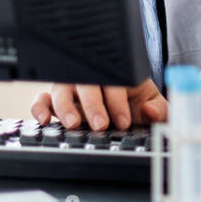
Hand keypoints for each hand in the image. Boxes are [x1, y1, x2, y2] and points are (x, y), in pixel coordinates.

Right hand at [31, 78, 167, 130]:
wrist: (124, 111)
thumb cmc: (137, 104)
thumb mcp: (153, 104)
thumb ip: (160, 109)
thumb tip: (152, 111)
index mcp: (118, 76)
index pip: (115, 81)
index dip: (118, 101)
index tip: (124, 121)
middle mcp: (93, 80)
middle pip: (87, 84)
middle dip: (93, 105)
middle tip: (101, 124)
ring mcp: (73, 90)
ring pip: (62, 89)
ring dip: (66, 107)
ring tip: (74, 124)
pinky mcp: (55, 101)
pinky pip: (42, 100)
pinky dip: (39, 107)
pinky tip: (45, 120)